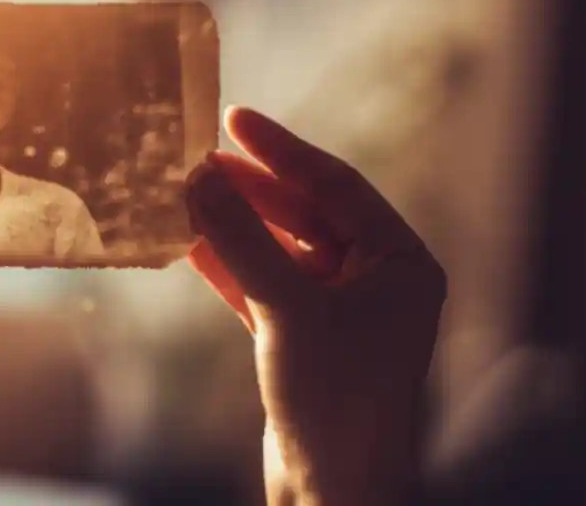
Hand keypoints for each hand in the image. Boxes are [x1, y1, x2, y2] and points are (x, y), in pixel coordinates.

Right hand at [184, 107, 445, 505]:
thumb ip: (242, 238)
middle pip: (305, 213)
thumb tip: (197, 175)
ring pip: (279, 250)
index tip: (233, 117)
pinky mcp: (303, 342)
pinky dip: (226, 267)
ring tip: (185, 192)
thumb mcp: (288, 307)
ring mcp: (338, 313)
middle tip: (198, 156)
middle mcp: (375, 282)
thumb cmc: (335, 399)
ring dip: (233, 224)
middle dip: (251, 187)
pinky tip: (187, 244)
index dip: (281, 150)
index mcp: (399, 263)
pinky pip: (262, 287)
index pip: (336, 185)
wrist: (334, 492)